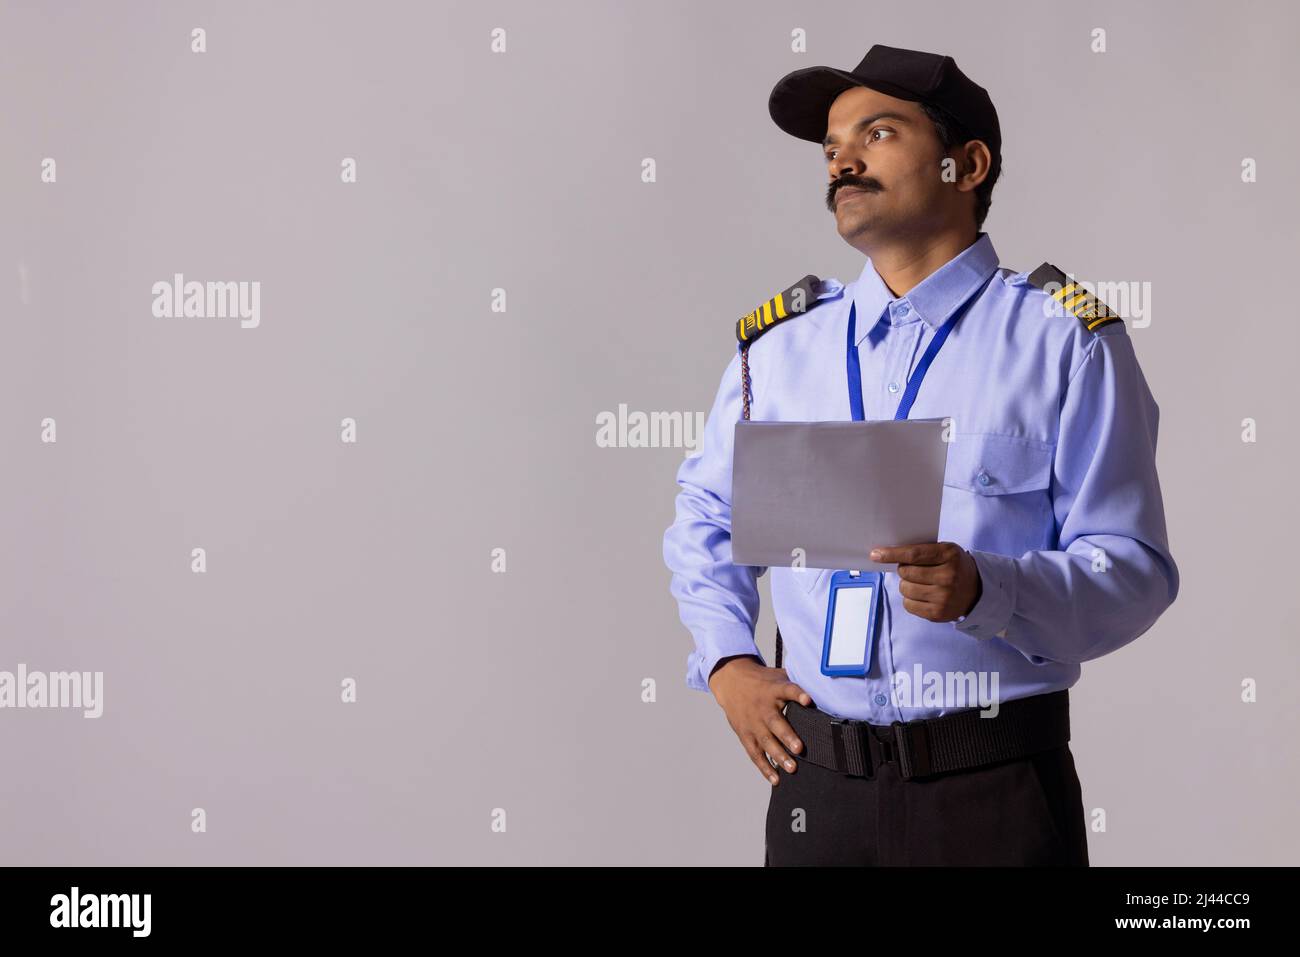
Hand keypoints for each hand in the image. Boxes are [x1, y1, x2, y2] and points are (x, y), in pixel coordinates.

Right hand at [708, 656, 812, 785]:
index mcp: (774, 690)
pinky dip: (764, 767)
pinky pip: (755, 753)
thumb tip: (827, 686)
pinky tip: (776, 779)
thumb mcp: (778, 676)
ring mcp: (753, 723)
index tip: (808, 700)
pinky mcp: (745, 734)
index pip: (787, 689)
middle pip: (775, 722)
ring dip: (778, 756)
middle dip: (787, 736)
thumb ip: (798, 682)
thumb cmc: (763, 681)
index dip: (798, 694)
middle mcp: (763, 707)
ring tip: (792, 768)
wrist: (731, 682)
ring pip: (765, 741)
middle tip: (799, 748)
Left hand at [869, 542, 982, 621]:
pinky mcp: (938, 614)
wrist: (976, 591)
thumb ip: (921, 550)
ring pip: (905, 589)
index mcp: (949, 555)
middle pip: (906, 572)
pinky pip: (908, 605)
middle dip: (904, 570)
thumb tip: (886, 554)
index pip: (913, 554)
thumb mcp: (944, 550)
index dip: (892, 554)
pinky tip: (922, 595)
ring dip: (906, 585)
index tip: (875, 554)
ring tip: (920, 583)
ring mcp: (943, 597)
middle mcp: (948, 576)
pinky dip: (910, 599)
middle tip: (914, 570)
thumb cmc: (954, 566)